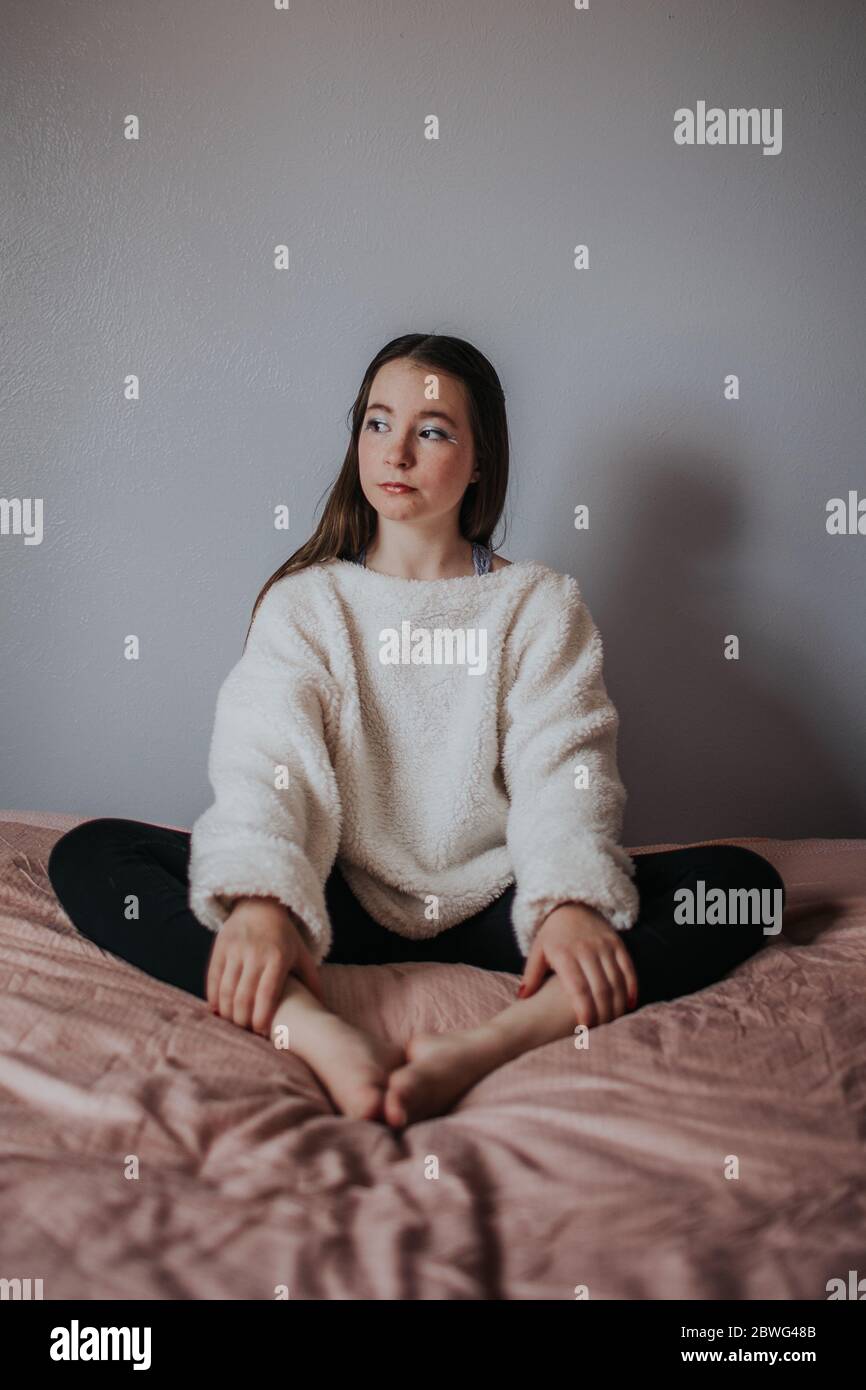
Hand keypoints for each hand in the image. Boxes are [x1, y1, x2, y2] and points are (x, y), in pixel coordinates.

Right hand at [206, 896, 324, 1034]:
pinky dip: (213, 997)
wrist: (260, 905)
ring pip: (226, 990)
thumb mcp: (301, 953)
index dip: (261, 1017)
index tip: (261, 1033)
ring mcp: (235, 950)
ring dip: (227, 1012)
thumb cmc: (284, 936)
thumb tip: (322, 1007)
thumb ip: (311, 980)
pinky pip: (213, 978)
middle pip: (243, 996)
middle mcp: (255, 954)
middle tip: (246, 1032)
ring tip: (234, 1024)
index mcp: (278, 957)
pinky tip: (217, 1011)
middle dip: (243, 1020)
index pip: (266, 994)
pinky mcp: (220, 947)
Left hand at [519, 902, 638, 1025]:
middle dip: (603, 1014)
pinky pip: (628, 968)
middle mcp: (586, 949)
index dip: (584, 1011)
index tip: (585, 1029)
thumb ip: (531, 975)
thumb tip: (523, 998)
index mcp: (564, 954)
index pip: (578, 988)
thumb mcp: (537, 951)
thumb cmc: (552, 935)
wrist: (571, 904)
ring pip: (616, 981)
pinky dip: (631, 987)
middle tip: (601, 1031)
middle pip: (600, 988)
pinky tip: (629, 1004)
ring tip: (613, 1022)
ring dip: (617, 1004)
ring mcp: (604, 945)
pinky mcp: (617, 943)